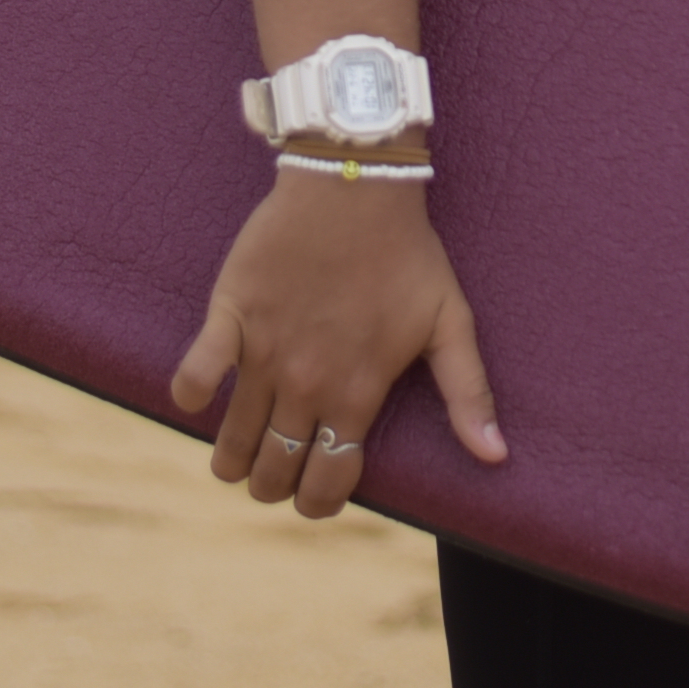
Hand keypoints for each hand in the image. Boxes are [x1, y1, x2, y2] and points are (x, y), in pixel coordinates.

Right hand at [166, 169, 505, 518]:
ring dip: (233, 460)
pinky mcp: (229, 317)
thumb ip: (469, 394)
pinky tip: (201, 395)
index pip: (328, 483)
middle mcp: (307, 384)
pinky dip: (192, 395)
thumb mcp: (451, 322)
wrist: (354, 185)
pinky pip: (195, 377)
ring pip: (233, 441)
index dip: (319, 502)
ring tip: (236, 458)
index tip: (316, 495)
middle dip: (275, 485)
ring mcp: (264, 354)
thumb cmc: (408, 253)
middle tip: (276, 474)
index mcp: (358, 393)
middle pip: (275, 472)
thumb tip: (496, 457)